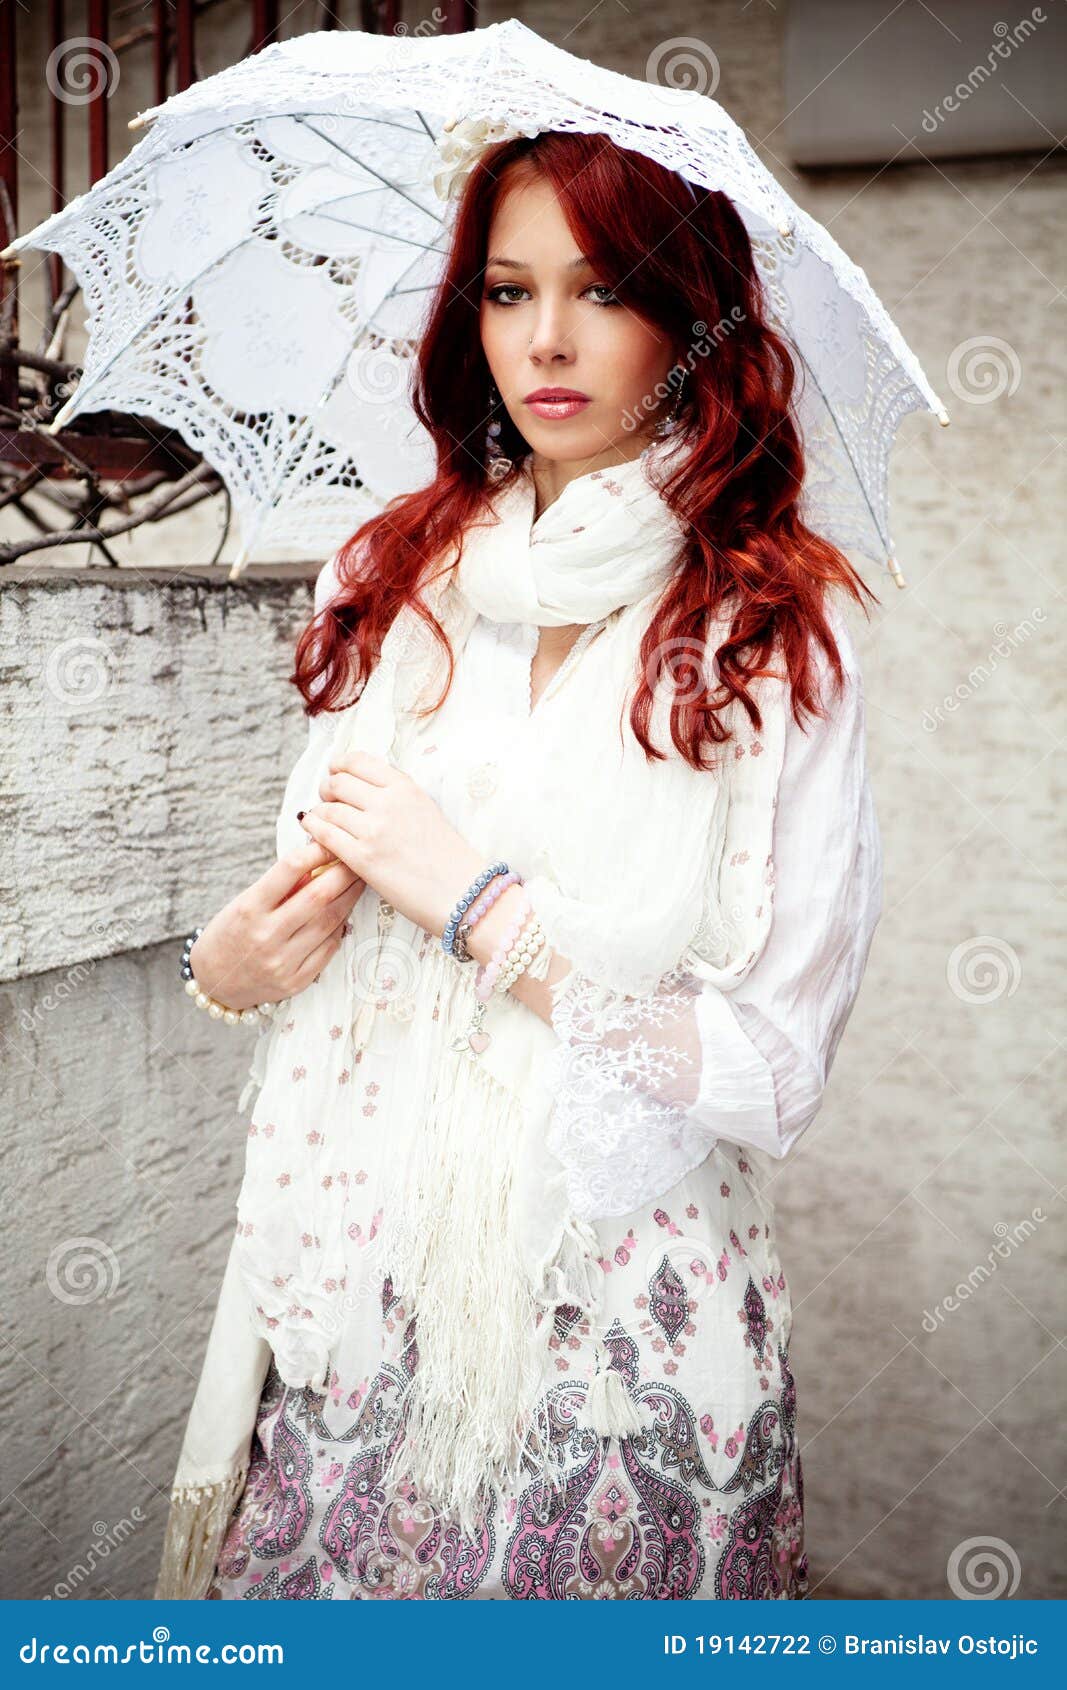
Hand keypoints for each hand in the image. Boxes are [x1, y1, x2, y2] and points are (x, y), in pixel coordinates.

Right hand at [189, 841, 366, 1011]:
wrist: (214, 983)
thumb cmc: (230, 934)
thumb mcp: (245, 903)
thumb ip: (281, 887)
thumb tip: (319, 863)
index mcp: (249, 908)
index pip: (290, 868)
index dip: (317, 851)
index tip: (330, 843)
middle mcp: (266, 934)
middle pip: (318, 896)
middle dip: (344, 874)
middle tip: (356, 862)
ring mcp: (282, 961)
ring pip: (330, 922)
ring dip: (349, 898)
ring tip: (357, 884)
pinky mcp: (295, 981)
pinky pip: (329, 948)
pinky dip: (340, 927)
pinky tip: (345, 914)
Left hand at [298, 750, 484, 938]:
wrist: (463, 892)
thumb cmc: (448, 856)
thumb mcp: (426, 809)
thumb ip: (397, 795)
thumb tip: (363, 787)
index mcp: (405, 787)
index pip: (358, 761)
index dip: (339, 765)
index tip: (334, 772)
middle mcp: (388, 803)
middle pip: (337, 782)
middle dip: (327, 790)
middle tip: (328, 801)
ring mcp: (374, 830)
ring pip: (326, 809)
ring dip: (319, 813)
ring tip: (322, 821)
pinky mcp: (363, 858)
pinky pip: (324, 834)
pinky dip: (313, 830)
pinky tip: (312, 832)